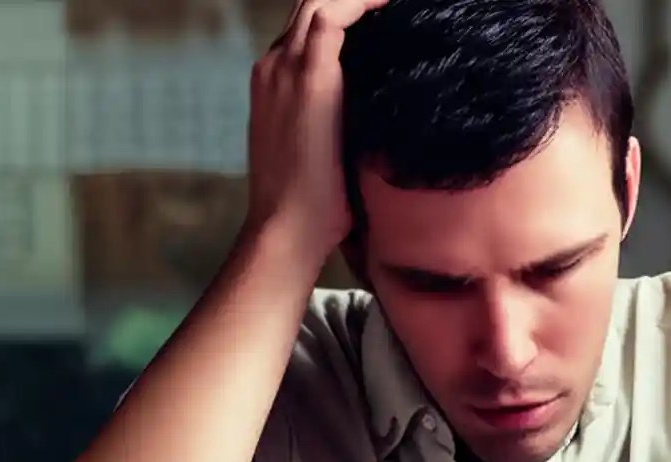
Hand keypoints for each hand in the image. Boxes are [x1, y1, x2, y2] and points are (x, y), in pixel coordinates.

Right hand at [243, 0, 387, 261]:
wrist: (287, 229)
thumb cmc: (311, 206)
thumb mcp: (324, 152)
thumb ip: (340, 125)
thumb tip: (381, 121)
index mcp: (274, 81)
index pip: (308, 28)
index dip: (348, 16)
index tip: (386, 22)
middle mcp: (274, 65)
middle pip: (312, 5)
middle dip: (354, 3)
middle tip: (394, 7)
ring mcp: (285, 68)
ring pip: (319, 2)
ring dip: (361, 0)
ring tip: (397, 4)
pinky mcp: (308, 77)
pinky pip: (333, 16)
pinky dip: (363, 4)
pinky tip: (393, 5)